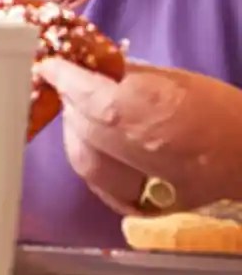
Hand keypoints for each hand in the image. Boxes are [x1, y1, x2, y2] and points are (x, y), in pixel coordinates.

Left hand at [36, 58, 241, 214]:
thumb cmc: (223, 113)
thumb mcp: (177, 81)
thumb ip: (128, 77)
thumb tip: (89, 70)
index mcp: (156, 111)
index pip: (92, 96)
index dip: (66, 80)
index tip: (50, 66)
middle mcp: (146, 150)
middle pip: (84, 126)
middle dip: (71, 103)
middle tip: (68, 86)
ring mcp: (145, 184)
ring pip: (85, 159)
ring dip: (75, 132)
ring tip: (78, 112)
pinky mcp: (146, 208)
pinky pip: (99, 185)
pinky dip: (89, 161)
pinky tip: (92, 144)